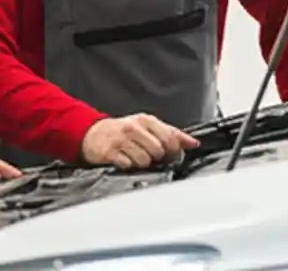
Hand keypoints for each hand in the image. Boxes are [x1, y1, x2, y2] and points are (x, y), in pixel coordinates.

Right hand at [80, 114, 200, 169]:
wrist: (94, 134)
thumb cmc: (124, 131)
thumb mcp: (148, 127)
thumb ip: (172, 134)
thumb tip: (193, 143)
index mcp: (146, 121)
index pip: (169, 137)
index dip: (174, 150)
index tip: (172, 155)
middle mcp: (134, 128)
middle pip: (158, 150)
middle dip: (157, 158)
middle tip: (151, 157)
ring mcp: (121, 140)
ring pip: (144, 160)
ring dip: (142, 163)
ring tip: (136, 158)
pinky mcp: (110, 152)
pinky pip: (128, 165)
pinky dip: (129, 166)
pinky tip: (125, 160)